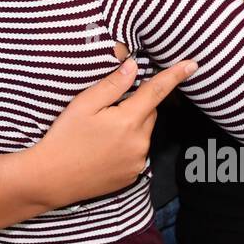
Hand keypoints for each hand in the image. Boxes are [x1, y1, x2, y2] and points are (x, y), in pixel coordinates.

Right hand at [30, 57, 198, 209]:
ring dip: (131, 127)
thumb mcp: (83, 105)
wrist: (51, 179)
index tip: (193, 64)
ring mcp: (137, 162)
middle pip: (150, 113)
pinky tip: (103, 150)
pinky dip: (127, 146)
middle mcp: (140, 142)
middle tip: (108, 110)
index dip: (175, 75)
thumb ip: (112, 85)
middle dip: (137, 106)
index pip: (157, 91)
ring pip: (144, 133)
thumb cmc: (64, 138)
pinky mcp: (132, 176)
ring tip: (101, 134)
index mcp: (128, 121)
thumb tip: (133, 67)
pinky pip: (137, 152)